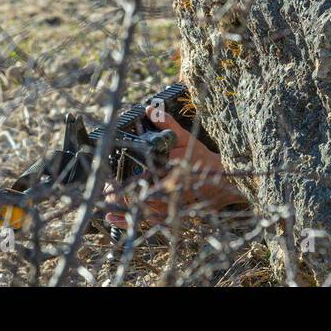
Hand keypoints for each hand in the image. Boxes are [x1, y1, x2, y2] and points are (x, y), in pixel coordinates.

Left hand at [104, 105, 244, 229]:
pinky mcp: (174, 213)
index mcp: (173, 169)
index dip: (127, 182)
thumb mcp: (186, 138)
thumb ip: (167, 125)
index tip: (112, 182)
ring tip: (108, 211)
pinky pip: (152, 220)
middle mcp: (172, 188)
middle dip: (123, 198)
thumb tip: (149, 109)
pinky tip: (120, 221)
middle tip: (106, 196)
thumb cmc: (202, 158)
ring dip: (126, 212)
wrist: (224, 180)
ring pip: (145, 212)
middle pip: (142, 197)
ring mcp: (174, 203)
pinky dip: (135, 222)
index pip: (146, 177)